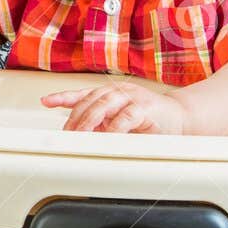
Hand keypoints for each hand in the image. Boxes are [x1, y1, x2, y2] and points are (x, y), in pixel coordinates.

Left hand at [41, 81, 186, 134]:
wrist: (180, 118)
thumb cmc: (149, 119)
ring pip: (104, 105)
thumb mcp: (119, 119)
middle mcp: (119, 91)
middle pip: (90, 101)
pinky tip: (106, 136)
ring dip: (90, 121)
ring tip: (79, 135)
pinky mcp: (144, 108)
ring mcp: (132, 97)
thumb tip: (79, 133)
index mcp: (110, 93)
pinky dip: (114, 127)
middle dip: (76, 118)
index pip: (83, 94)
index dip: (63, 97)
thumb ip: (102, 122)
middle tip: (66, 134)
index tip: (46, 101)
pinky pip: (125, 117)